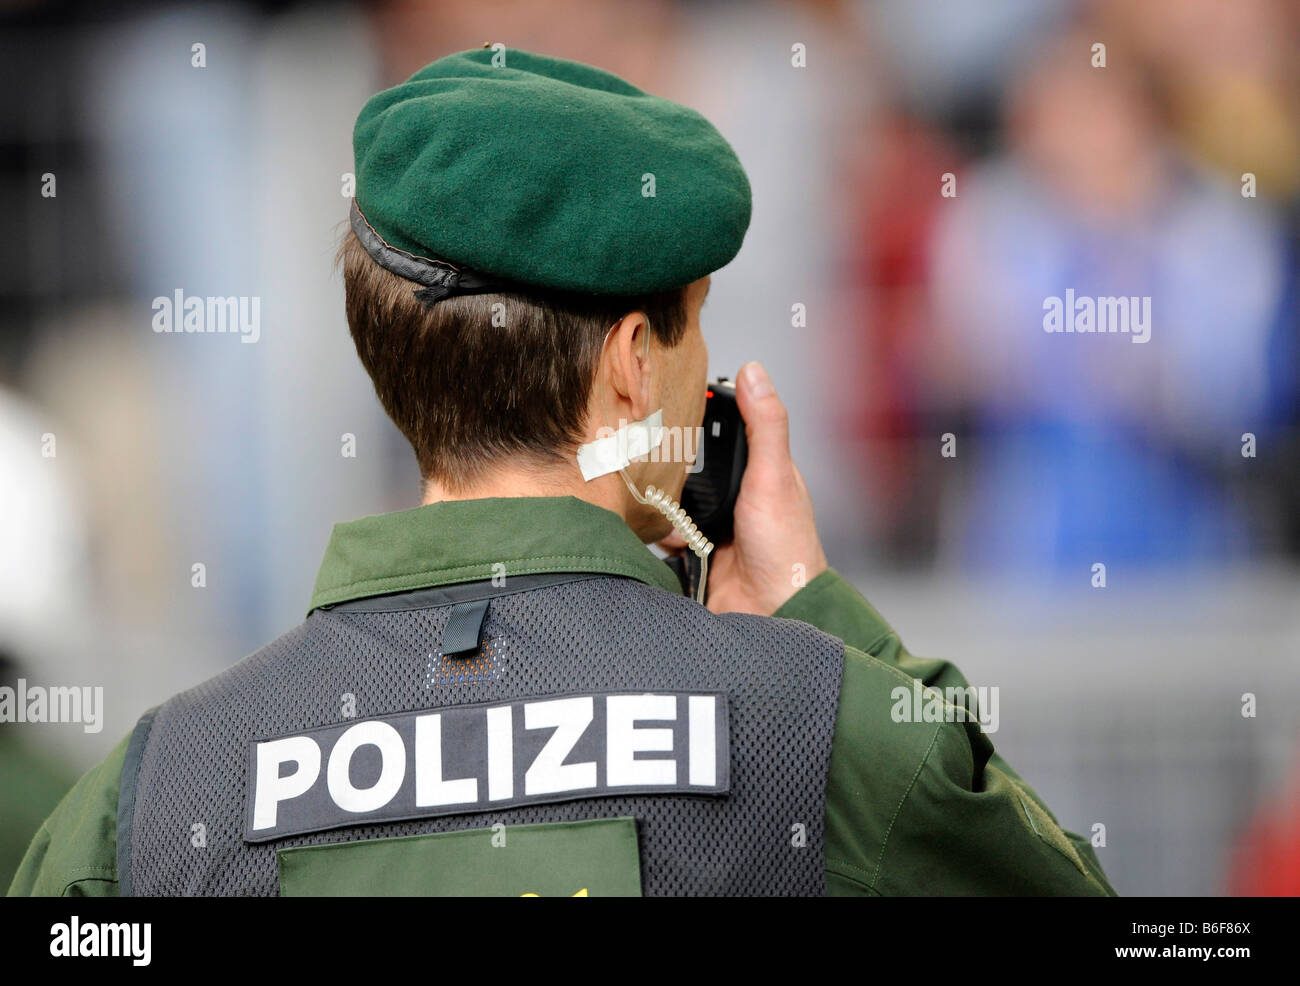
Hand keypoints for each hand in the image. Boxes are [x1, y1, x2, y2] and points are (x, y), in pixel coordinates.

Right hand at [664, 361, 827, 614]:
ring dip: (659, 499)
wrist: (774, 611)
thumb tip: (754, 371)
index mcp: (756, 471)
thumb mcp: (774, 475)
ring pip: (670, 499)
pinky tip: (660, 531)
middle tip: (640, 447)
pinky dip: (657, 532)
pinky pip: (662, 534)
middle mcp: (733, 495)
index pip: (721, 432)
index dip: (697, 417)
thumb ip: (765, 425)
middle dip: (666, 462)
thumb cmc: (787, 546)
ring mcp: (711, 524)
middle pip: (688, 465)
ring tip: (643, 488)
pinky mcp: (693, 553)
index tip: (665, 400)